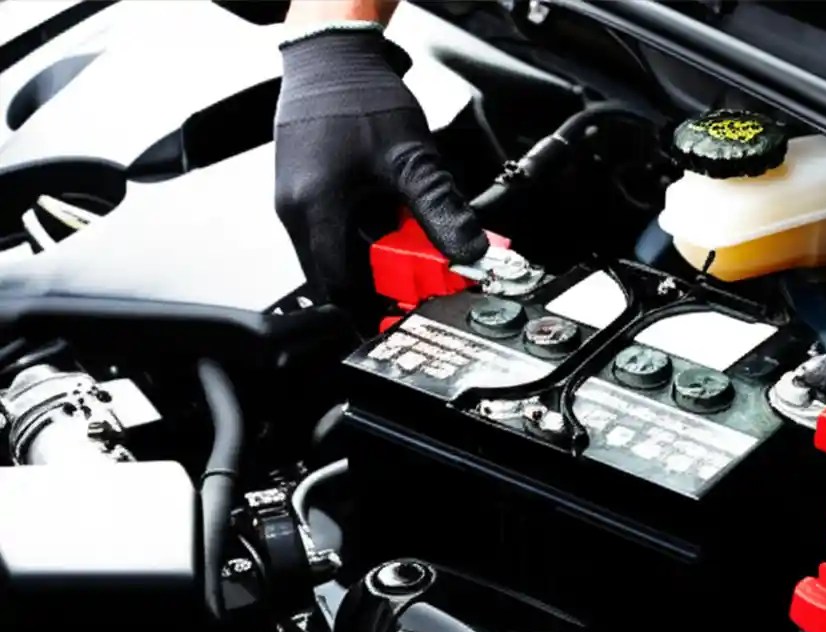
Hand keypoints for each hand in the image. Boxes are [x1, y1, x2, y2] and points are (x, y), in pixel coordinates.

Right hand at [274, 29, 488, 307]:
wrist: (333, 58)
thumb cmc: (361, 98)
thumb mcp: (412, 160)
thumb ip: (441, 210)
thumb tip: (468, 250)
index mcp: (316, 210)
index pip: (339, 286)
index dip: (370, 308)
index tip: (398, 314)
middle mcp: (295, 212)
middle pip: (334, 273)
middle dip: (376, 281)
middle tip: (412, 275)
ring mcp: (293, 203)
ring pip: (331, 252)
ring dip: (369, 255)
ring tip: (404, 238)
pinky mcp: (300, 192)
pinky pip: (329, 230)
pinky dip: (359, 234)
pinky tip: (385, 215)